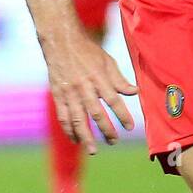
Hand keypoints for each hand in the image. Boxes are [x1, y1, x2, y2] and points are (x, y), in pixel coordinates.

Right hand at [42, 27, 137, 152]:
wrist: (60, 41)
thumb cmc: (87, 51)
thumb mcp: (106, 61)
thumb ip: (119, 79)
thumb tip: (135, 92)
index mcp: (98, 78)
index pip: (113, 100)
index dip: (122, 114)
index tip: (130, 127)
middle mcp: (83, 87)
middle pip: (96, 113)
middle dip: (106, 130)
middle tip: (114, 142)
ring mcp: (69, 92)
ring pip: (77, 119)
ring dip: (85, 137)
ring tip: (93, 150)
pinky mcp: (58, 95)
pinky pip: (63, 116)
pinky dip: (69, 130)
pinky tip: (76, 140)